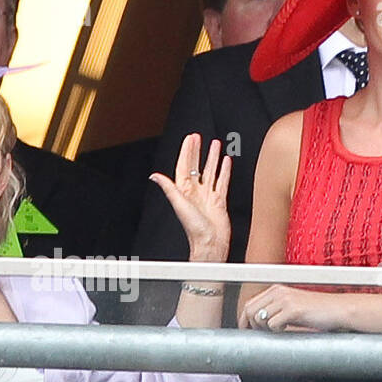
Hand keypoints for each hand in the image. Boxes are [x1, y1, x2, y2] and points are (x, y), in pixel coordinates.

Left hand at [148, 133, 230, 261]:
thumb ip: (169, 188)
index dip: (186, 151)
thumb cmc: (194, 229)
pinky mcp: (219, 201)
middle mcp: (195, 192)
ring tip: (215, 144)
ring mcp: (208, 196)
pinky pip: (222, 182)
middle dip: (197, 151)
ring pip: (210, 171)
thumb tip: (154, 176)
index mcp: (184, 191)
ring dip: (212, 158)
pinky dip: (224, 171)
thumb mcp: (179, 204)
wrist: (210, 243)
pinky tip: (226, 162)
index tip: (190, 139)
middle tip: (198, 137)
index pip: (184, 166)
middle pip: (196, 166)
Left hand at [239, 285, 347, 332]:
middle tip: (262, 334)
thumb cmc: (318, 311)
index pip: (249, 304)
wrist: (338, 310)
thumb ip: (276, 311)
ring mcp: (285, 300)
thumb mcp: (292, 307)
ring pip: (260, 318)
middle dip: (252, 326)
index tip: (246, 330)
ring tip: (279, 331)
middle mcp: (279, 292)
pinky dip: (277, 331)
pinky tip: (288, 330)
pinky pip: (273, 324)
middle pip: (250, 310)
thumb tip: (258, 325)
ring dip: (266, 330)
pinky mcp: (293, 309)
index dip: (244, 320)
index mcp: (277, 290)